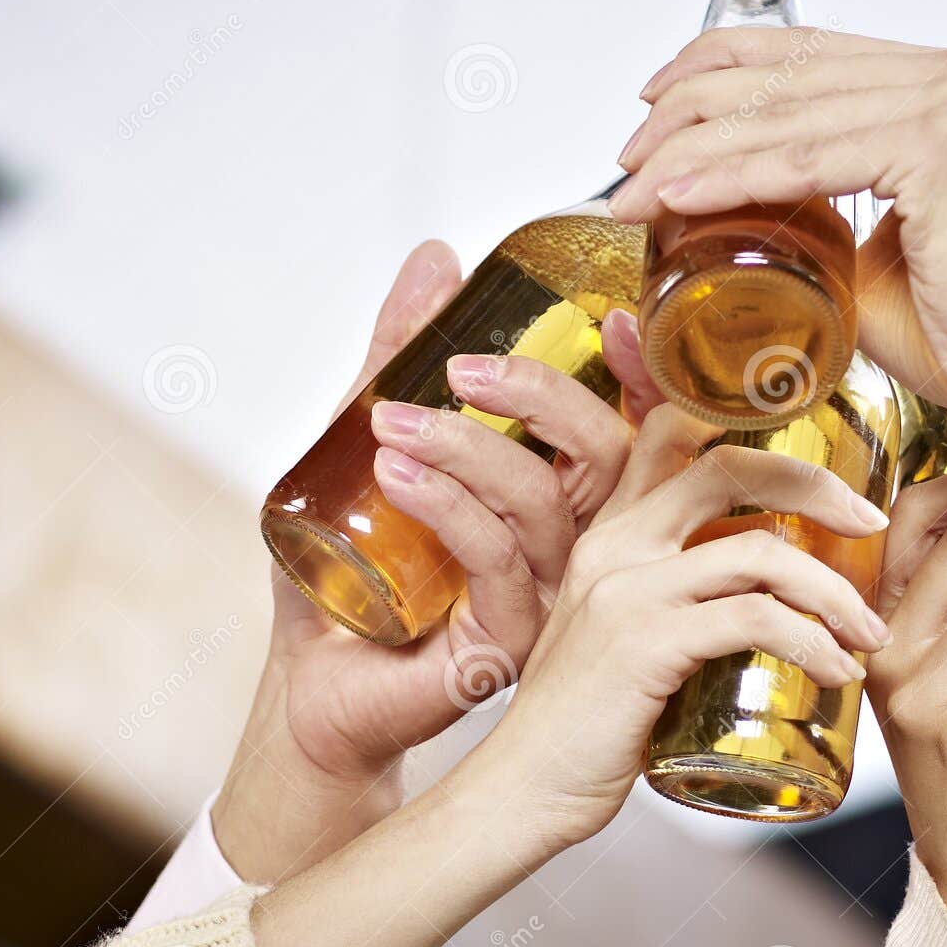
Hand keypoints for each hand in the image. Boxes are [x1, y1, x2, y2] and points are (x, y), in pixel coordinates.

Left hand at [215, 249, 655, 883]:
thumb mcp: (364, 444)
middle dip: (544, 397)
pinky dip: (451, 507)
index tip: (610, 315)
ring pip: (549, 504)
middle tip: (461, 368)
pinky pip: (500, 561)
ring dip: (472, 448)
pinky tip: (397, 474)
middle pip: (605, 456)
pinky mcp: (511, 644)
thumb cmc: (348, 575)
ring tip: (390, 420)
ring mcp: (549, 600)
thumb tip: (435, 258)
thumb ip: (402, 355)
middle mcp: (570, 547)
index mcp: (557, 500)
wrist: (311, 689)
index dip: (634, 370)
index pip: (623, 426)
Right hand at [472, 404, 892, 851]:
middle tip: (869, 526)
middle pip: (730, 467)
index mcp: (610, 533)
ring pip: (760, 552)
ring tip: (868, 633)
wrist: (523, 790)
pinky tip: (836, 671)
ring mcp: (626, 590)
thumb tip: (760, 598)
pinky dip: (812, 643)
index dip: (747, 423)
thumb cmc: (583, 727)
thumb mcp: (616, 636)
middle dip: (816, 486)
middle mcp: (614, 544)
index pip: (673, 433)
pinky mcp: (642, 643)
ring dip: (834, 591)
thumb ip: (671, 601)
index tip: (818, 468)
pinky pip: (753, 620)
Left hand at [612, 29, 946, 539]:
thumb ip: (817, 218)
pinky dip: (733, 176)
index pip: (809, 56)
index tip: (657, 100)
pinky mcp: (944, 142)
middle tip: (627, 152)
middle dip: (689, 109)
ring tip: (634, 183)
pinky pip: (808, 157)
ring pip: (786, 113)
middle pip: (788, 72)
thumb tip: (743, 223)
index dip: (721, 68)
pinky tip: (677, 194)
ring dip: (693, 148)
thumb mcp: (875, 256)